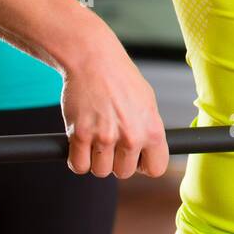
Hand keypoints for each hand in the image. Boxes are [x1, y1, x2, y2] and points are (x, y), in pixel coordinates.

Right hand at [61, 36, 168, 178]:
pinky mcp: (80, 135)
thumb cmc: (120, 78)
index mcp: (153, 129)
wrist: (93, 60)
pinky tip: (81, 144)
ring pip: (100, 171)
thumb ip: (148, 129)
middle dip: (117, 161)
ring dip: (96, 160)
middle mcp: (131, 137)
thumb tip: (148, 151)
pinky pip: (78, 166)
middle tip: (111, 141)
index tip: (136, 157)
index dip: (144, 165)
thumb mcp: (147, 102)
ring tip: (96, 138)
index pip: (156, 169)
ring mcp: (105, 137)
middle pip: (124, 173)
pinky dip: (77, 160)